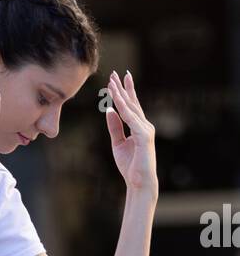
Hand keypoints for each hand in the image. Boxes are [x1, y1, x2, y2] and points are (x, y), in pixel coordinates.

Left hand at [105, 70, 157, 197]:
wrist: (139, 182)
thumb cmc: (130, 165)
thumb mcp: (118, 143)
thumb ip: (115, 127)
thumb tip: (109, 111)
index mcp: (139, 126)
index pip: (131, 106)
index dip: (124, 92)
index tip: (118, 79)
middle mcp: (144, 125)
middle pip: (132, 103)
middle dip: (123, 88)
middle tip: (115, 73)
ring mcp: (146, 130)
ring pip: (131, 108)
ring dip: (121, 95)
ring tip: (112, 82)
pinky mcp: (144, 136)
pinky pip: (132, 120)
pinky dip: (124, 110)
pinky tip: (117, 101)